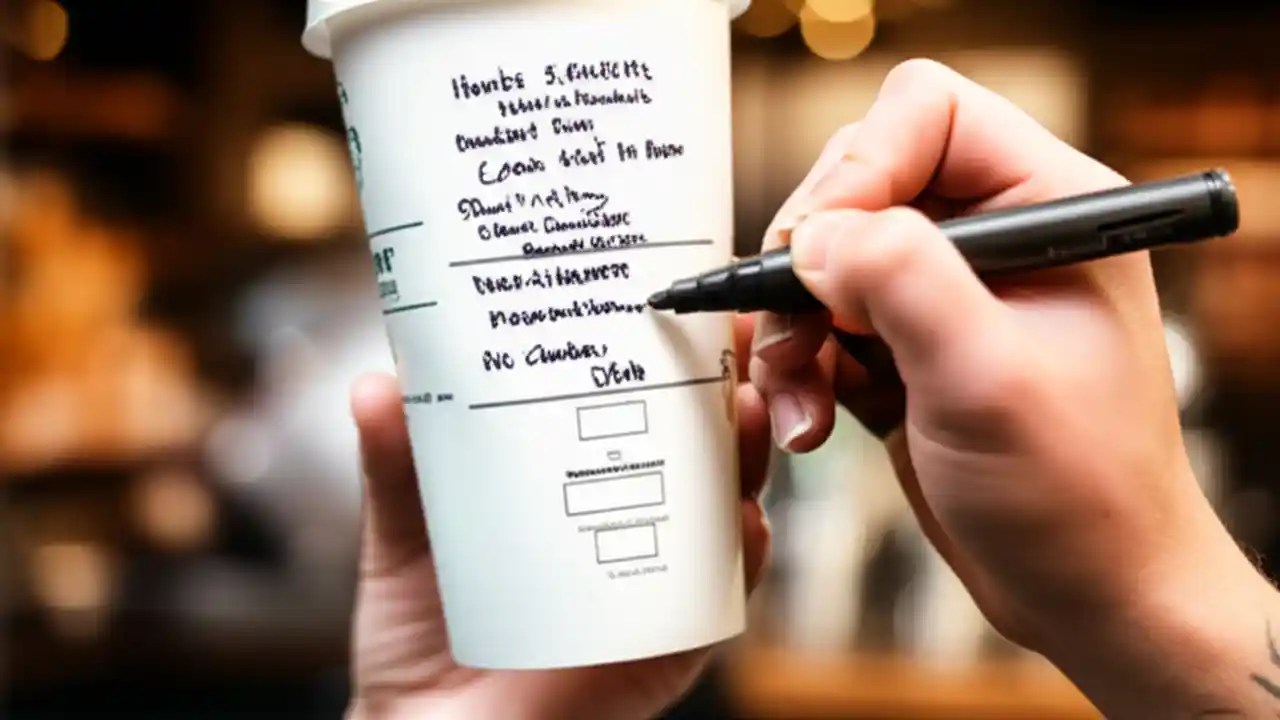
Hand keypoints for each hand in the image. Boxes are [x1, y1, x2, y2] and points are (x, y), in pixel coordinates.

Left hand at [345, 316, 770, 719]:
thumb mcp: (404, 531)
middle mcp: (628, 522)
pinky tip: (740, 517)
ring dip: (748, 456)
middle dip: (728, 389)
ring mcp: (655, 578)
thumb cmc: (423, 631)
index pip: (634, 406)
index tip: (678, 302)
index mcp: (573, 483)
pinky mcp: (670, 638)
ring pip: (726, 504)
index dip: (667, 354)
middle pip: (699, 444)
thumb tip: (376, 387)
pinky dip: (742, 551)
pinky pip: (724, 591)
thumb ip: (396, 465)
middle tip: (731, 343)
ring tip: (744, 415)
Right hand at [749, 59, 1278, 716]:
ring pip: (826, 262)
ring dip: (792, 332)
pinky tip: (809, 422)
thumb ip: (902, 282)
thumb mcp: (988, 379)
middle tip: (798, 334)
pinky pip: (821, 326)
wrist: (1089, 594)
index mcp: (1045, 208)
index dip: (860, 169)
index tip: (822, 250)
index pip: (926, 115)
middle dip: (809, 266)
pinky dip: (798, 370)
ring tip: (799, 403)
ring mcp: (947, 295)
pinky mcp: (908, 349)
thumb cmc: (1081, 496)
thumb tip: (816, 235)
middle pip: (858, 184)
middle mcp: (994, 238)